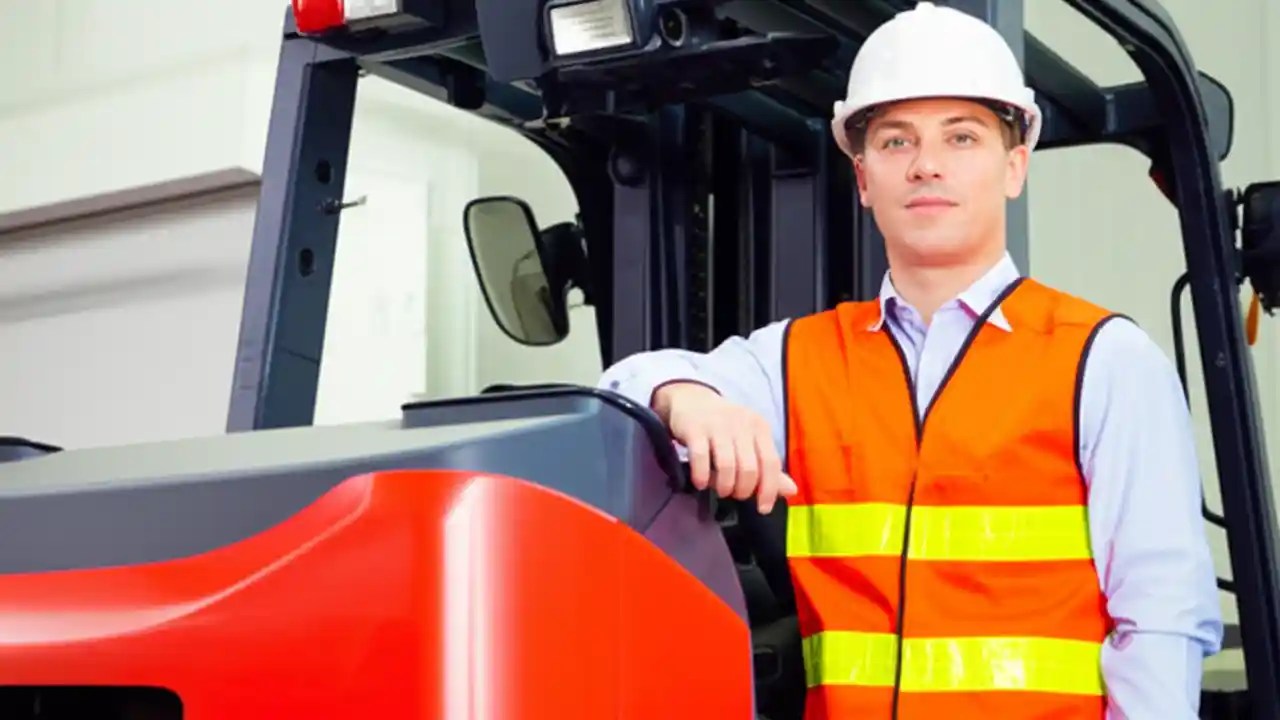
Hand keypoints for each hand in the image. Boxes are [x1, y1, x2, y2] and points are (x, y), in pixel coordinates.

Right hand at [652, 382, 797, 512]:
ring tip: (720, 490)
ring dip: (724, 486)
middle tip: (735, 494)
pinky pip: (701, 458)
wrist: (692, 400)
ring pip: (727, 465)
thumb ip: (768, 467)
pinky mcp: (695, 428)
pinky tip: (701, 483)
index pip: (771, 463)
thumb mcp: (750, 442)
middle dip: (743, 490)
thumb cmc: (725, 427)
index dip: (769, 489)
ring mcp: (717, 425)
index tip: (763, 508)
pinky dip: (702, 476)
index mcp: (760, 428)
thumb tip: (792, 491)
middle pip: (750, 468)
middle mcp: (742, 424)